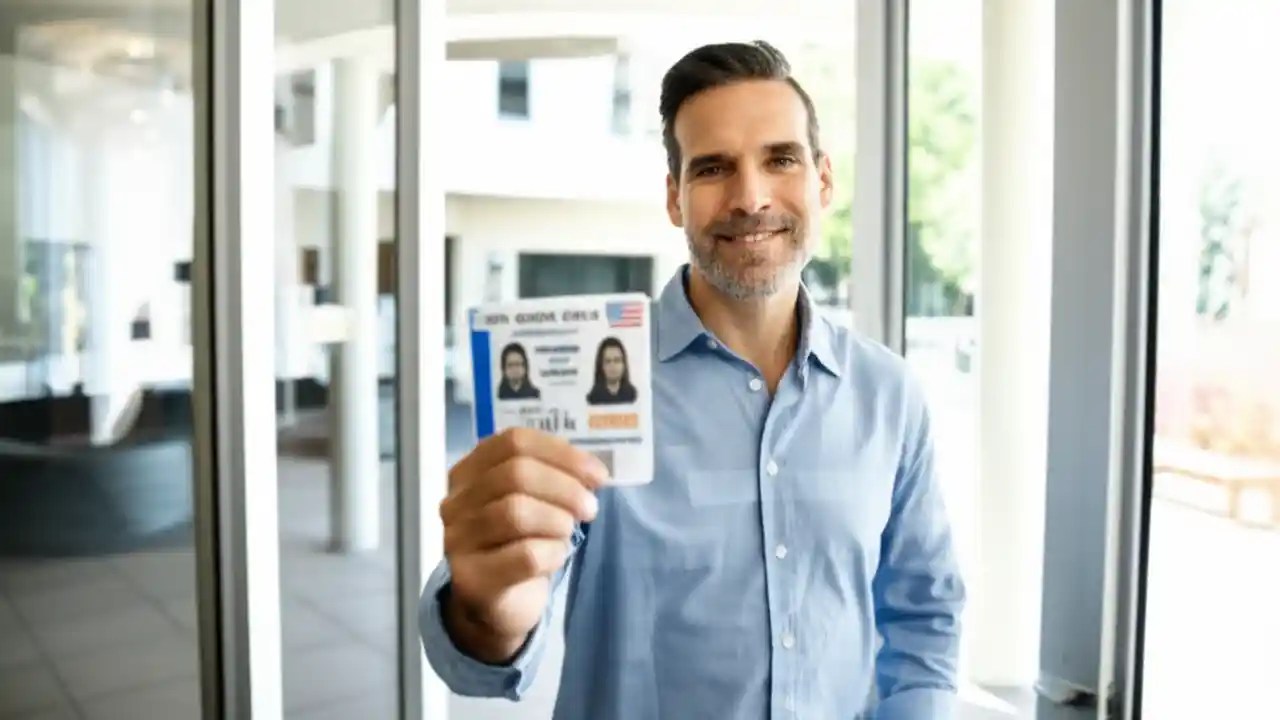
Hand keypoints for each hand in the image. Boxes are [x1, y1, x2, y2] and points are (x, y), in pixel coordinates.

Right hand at [439, 427, 607, 662]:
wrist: (495, 605)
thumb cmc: (518, 543)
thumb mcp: (532, 502)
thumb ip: (553, 478)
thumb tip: (594, 471)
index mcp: (470, 471)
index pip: (514, 441)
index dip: (561, 453)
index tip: (597, 474)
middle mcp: (455, 501)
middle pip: (515, 473)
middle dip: (565, 488)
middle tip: (590, 508)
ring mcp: (458, 541)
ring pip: (516, 512)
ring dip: (558, 521)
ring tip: (568, 533)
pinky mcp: (472, 579)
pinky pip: (524, 555)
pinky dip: (553, 553)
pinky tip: (555, 557)